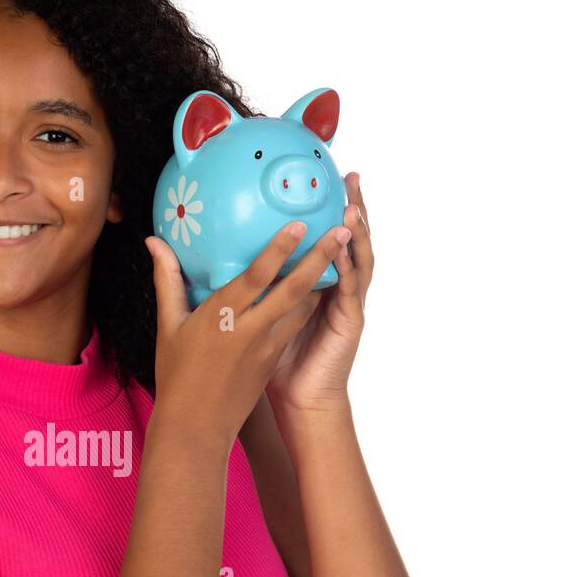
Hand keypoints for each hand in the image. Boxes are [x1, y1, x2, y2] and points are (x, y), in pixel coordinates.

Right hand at [147, 218, 347, 446]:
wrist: (196, 424)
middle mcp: (249, 329)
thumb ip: (167, 280)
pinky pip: (295, 325)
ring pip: (301, 308)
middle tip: (341, 231)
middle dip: (319, 258)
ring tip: (340, 252)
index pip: (256, 276)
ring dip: (321, 279)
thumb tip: (153, 242)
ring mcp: (265, 347)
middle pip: (292, 288)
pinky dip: (308, 304)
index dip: (279, 249)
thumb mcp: (168, 325)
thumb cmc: (177, 374)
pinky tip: (318, 288)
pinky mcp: (272, 360)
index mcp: (221, 316)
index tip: (298, 224)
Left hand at [264, 172, 373, 412]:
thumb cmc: (275, 363)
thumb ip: (244, 290)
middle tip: (348, 176)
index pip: (323, 241)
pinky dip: (352, 266)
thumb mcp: (256, 318)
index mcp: (314, 285)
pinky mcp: (350, 322)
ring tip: (351, 206)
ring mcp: (346, 304)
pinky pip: (353, 289)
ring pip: (358, 259)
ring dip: (358, 232)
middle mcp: (334, 289)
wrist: (298, 399)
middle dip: (352, 208)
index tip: (320, 181)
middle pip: (348, 241)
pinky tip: (348, 248)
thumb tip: (217, 262)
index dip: (326, 212)